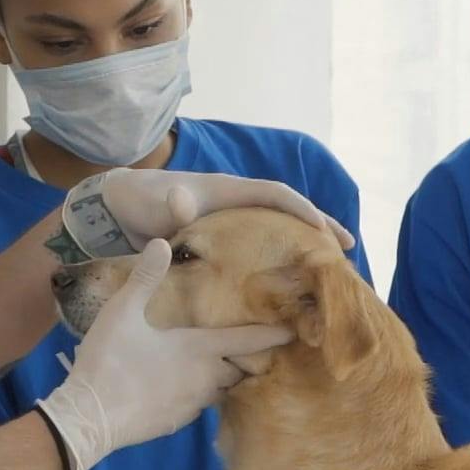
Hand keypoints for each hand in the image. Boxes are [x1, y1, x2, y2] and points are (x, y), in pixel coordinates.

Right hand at [36, 240, 291, 469]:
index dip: (272, 334)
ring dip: (221, 376)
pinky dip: (197, 394)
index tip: (294, 330)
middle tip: (249, 346)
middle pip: (239, 368)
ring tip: (215, 364)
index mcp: (198, 349)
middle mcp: (205, 379)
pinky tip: (178, 386)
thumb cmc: (108, 360)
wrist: (89, 418)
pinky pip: (198, 405)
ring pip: (221, 389)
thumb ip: (145, 277)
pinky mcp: (175, 423)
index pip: (247, 341)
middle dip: (246, 358)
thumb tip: (163, 242)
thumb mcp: (122, 311)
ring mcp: (191, 405)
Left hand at [83, 169, 355, 251]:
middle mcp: (237, 202)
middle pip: (288, 210)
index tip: (323, 230)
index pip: (274, 195)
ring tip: (333, 265)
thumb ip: (170, 203)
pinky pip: (261, 243)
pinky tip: (292, 279)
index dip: (301, 209)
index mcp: (228, 191)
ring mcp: (233, 219)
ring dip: (306, 242)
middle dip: (319, 225)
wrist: (120, 206)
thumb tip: (181, 200)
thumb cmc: (141, 201)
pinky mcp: (224, 236)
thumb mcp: (155, 202)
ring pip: (279, 227)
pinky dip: (282, 254)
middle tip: (349, 246)